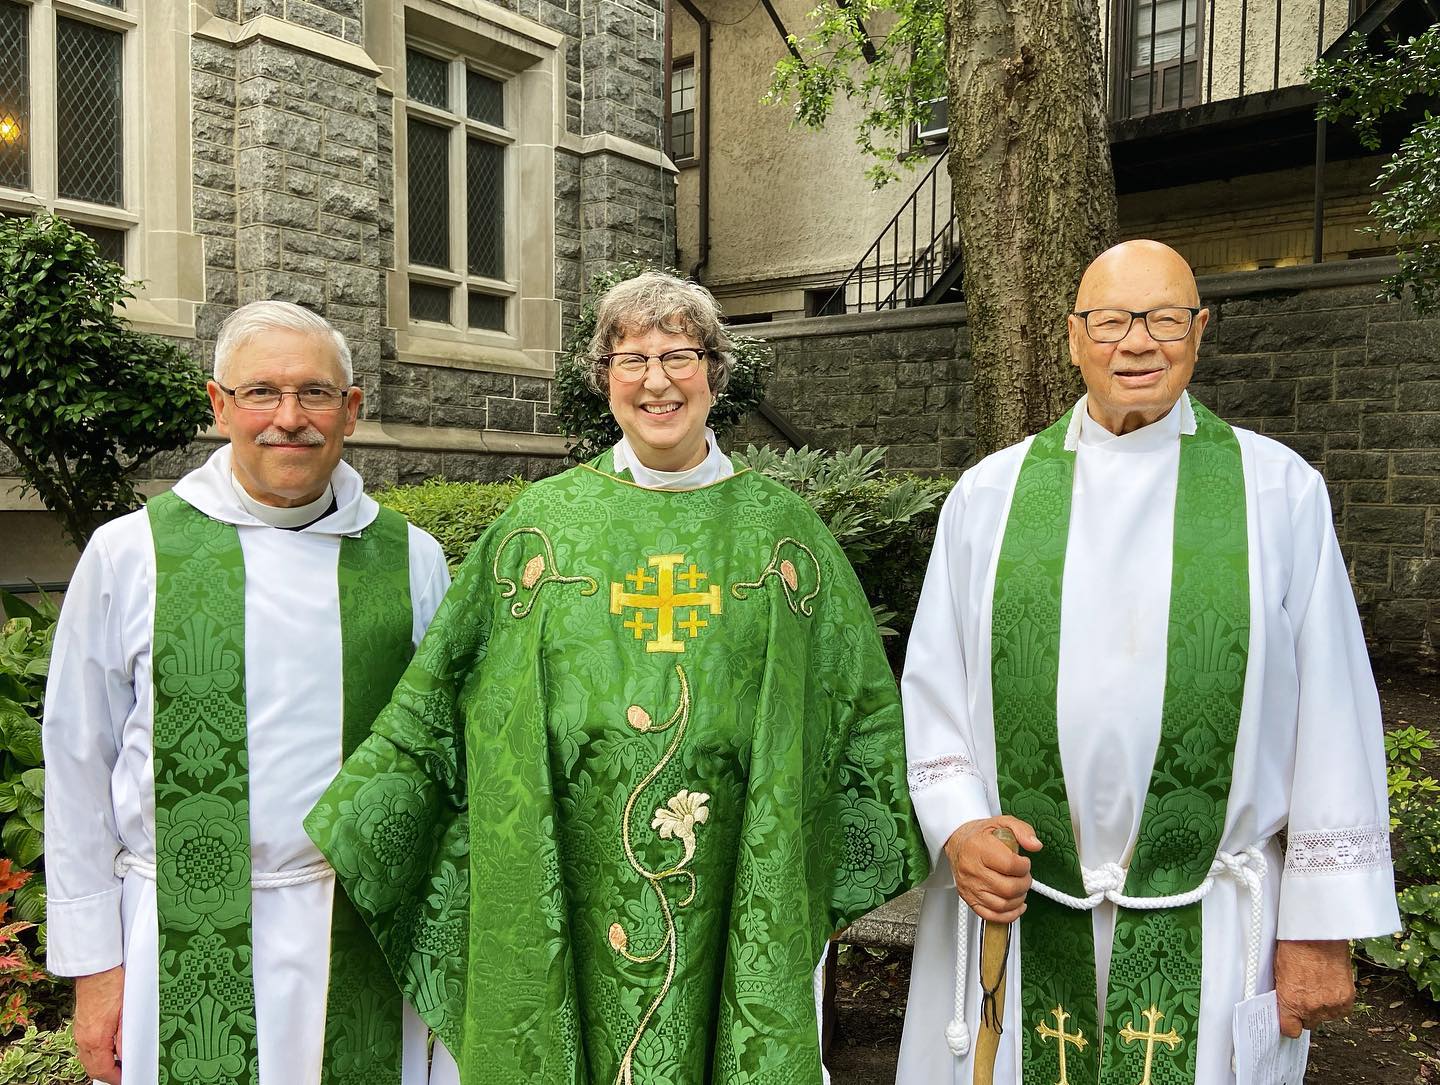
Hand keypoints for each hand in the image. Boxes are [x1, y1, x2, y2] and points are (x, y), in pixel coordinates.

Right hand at [74, 965, 123, 1083]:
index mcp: (95, 1039)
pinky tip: (110, 1046)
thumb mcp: (127, 1012)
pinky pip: (87, 1046)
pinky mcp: (81, 1023)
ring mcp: (80, 1031)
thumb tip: (128, 1057)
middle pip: (93, 1067)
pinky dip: (98, 1052)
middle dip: (108, 1073)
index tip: (127, 1078)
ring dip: (103, 1063)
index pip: (102, 1070)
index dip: (116, 1078)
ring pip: (89, 1058)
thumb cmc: (113, 985)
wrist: (96, 968)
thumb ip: (126, 1038)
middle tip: (125, 1072)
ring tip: (120, 1061)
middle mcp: (83, 1038)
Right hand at [943, 815, 1042, 922]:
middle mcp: (972, 869)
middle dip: (1024, 884)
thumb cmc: (980, 834)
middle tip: (1024, 876)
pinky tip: (1016, 906)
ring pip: (1002, 904)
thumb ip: (1023, 831)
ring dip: (1019, 899)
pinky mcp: (969, 899)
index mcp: (980, 848)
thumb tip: (1036, 845)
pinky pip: (991, 916)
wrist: (957, 842)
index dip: (1024, 866)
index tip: (1024, 862)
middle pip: (1008, 888)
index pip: (1010, 865)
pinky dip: (1008, 915)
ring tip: (1019, 888)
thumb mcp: (1002, 823)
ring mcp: (970, 887)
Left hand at [1274, 939, 1352, 1037]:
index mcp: (1290, 1001)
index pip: (1289, 1029)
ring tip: (1318, 984)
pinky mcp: (1346, 999)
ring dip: (1322, 1005)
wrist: (1318, 934)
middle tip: (1304, 994)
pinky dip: (1337, 1001)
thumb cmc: (1295, 945)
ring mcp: (1330, 1005)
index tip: (1288, 1018)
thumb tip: (1283, 1003)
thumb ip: (1283, 993)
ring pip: (1326, 1017)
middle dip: (1305, 1011)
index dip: (1289, 1023)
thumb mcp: (1278, 971)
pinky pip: (1341, 1010)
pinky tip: (1330, 985)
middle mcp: (1310, 1008)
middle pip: (1308, 1022)